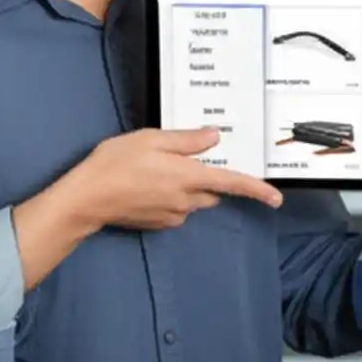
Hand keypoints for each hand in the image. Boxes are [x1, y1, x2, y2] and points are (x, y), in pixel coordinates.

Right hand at [71, 126, 283, 231]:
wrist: (86, 199)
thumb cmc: (115, 164)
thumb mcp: (151, 140)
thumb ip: (186, 140)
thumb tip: (213, 137)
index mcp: (188, 176)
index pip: (231, 183)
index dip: (256, 189)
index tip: (275, 197)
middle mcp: (185, 200)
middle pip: (212, 192)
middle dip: (206, 179)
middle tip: (179, 160)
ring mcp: (172, 215)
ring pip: (193, 201)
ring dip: (185, 187)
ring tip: (154, 170)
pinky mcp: (158, 223)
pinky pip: (175, 209)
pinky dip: (169, 197)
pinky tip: (145, 185)